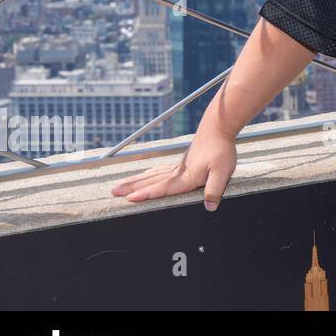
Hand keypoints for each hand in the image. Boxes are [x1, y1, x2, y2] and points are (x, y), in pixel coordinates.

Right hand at [110, 126, 237, 210]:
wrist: (218, 128)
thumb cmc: (221, 150)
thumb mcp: (222, 172)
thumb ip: (214, 190)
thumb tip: (209, 207)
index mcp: (186, 177)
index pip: (163, 188)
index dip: (147, 194)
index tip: (130, 198)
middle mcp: (178, 172)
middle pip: (151, 181)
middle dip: (132, 188)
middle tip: (113, 192)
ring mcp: (178, 167)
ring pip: (152, 175)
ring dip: (136, 181)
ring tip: (119, 186)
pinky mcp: (181, 163)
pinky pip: (158, 171)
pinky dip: (147, 175)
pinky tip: (144, 176)